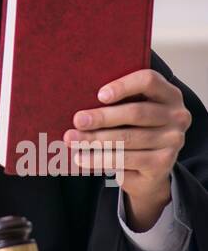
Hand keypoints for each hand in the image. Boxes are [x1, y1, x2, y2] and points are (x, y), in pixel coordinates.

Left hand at [63, 68, 191, 228]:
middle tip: (78, 120)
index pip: (149, 81)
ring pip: (128, 138)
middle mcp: (177, 116)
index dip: (123, 86)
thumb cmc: (134, 129)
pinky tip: (82, 158)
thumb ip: (117, 100)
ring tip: (72, 138)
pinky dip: (100, 159)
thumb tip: (79, 98)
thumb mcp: (131, 109)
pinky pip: (126, 160)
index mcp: (169, 94)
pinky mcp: (163, 164)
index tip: (99, 95)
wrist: (150, 169)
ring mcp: (173, 141)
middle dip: (102, 117)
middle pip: (136, 113)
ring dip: (95, 139)